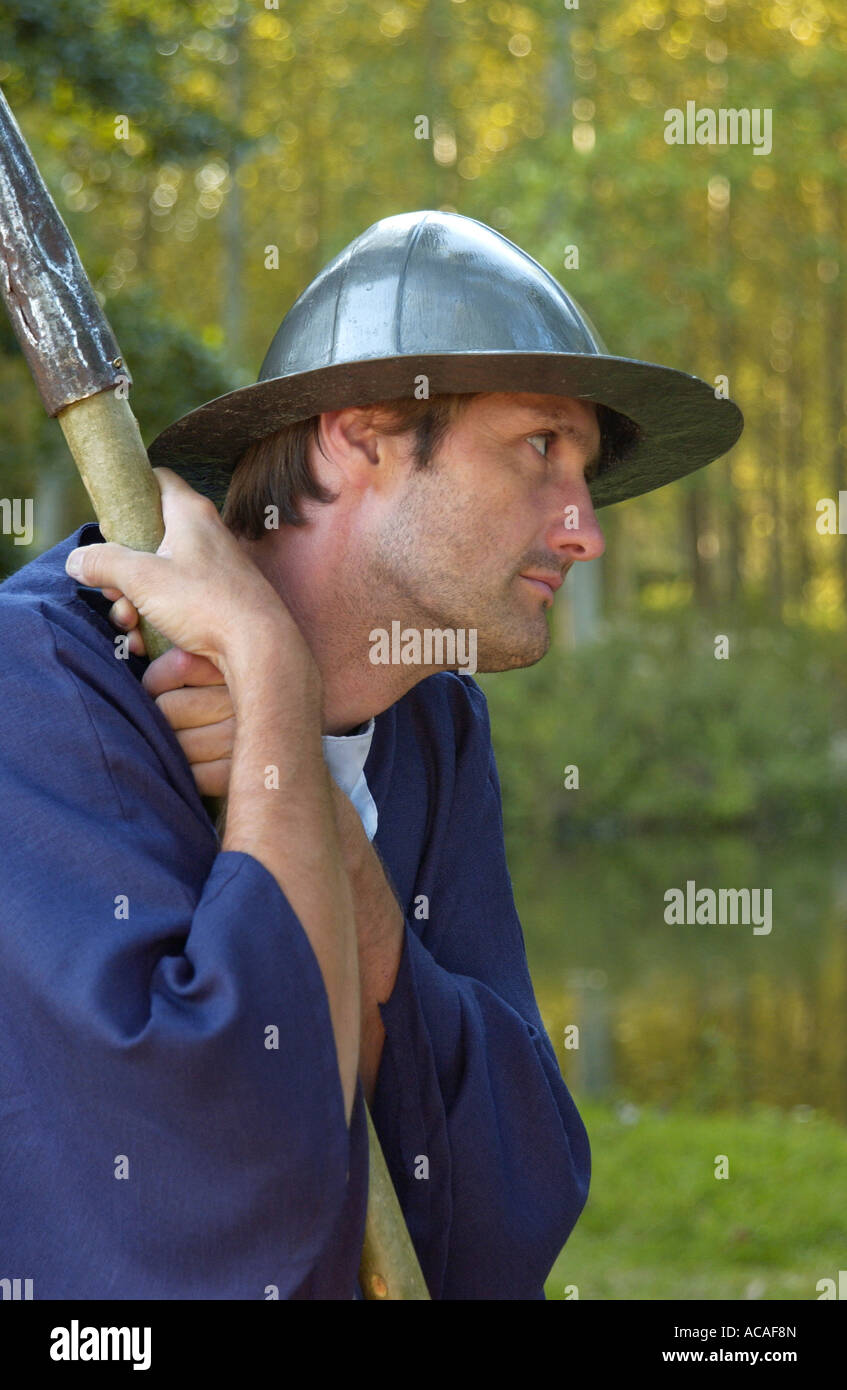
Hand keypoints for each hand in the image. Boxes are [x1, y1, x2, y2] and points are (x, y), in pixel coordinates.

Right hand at [67, 467, 320, 711]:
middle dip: (121, 571)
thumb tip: (77, 560)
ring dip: (134, 603)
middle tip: (115, 594)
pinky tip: (147, 643)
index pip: (157, 480)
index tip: (110, 518)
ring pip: (158, 576)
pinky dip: (157, 619)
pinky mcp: (217, 599)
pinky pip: (176, 602)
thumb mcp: (142, 579)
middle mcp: (204, 535)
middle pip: (148, 538)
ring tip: (131, 626)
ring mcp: (213, 568)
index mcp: (190, 513)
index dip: (129, 492)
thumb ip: (103, 563)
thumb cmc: (206, 603)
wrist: (259, 646)